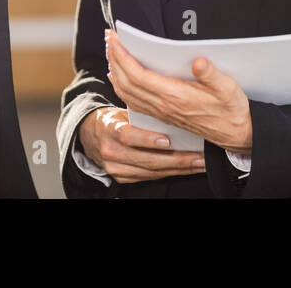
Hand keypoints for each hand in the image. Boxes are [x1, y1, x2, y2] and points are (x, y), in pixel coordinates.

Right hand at [77, 106, 205, 183]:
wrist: (91, 135)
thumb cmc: (114, 119)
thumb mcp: (122, 111)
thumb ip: (141, 114)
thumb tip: (172, 111)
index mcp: (110, 129)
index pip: (127, 136)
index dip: (147, 139)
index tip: (168, 140)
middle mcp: (111, 152)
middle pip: (145, 159)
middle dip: (176, 159)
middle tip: (198, 156)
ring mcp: (116, 168)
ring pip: (151, 172)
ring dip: (178, 169)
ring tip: (198, 163)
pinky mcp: (122, 178)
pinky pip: (150, 177)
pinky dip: (170, 173)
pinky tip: (185, 169)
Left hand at [105, 29, 252, 153]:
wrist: (235, 134)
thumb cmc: (231, 109)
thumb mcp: (228, 88)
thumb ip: (212, 74)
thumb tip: (198, 61)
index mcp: (175, 96)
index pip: (138, 75)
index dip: (122, 56)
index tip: (114, 39)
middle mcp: (163, 105)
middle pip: (126, 82)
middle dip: (114, 59)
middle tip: (109, 39)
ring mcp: (161, 112)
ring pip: (127, 93)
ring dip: (115, 72)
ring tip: (112, 52)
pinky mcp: (163, 115)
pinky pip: (134, 101)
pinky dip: (122, 87)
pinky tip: (120, 78)